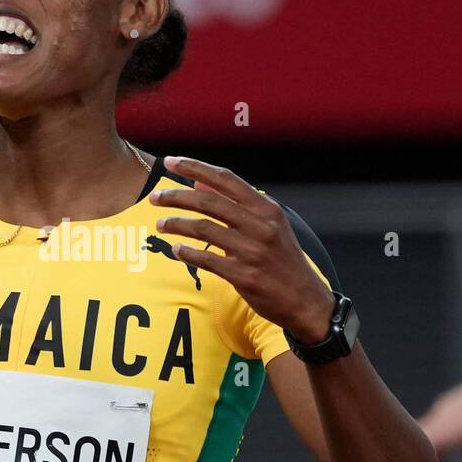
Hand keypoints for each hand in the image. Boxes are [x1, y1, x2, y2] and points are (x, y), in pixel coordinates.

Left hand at [148, 156, 334, 339]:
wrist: (305, 299)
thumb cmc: (283, 259)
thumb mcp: (268, 225)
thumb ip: (234, 204)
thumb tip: (197, 183)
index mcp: (266, 209)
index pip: (226, 179)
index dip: (195, 168)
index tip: (171, 162)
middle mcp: (260, 226)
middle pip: (208, 202)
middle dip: (176, 197)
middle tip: (155, 198)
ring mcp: (253, 251)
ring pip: (204, 229)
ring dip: (177, 224)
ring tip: (161, 224)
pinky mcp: (244, 276)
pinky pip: (207, 260)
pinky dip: (188, 253)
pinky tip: (176, 250)